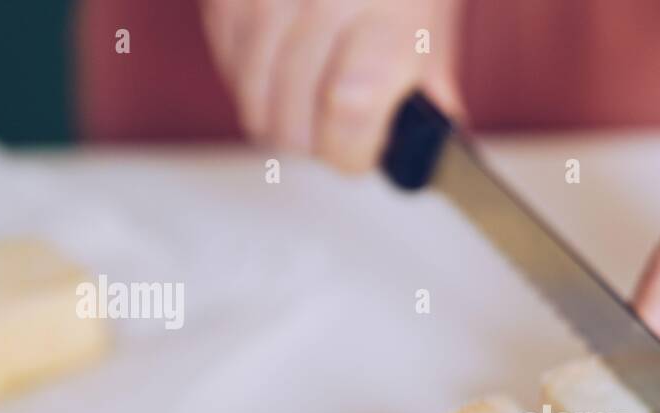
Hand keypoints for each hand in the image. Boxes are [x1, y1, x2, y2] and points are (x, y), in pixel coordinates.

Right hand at [200, 0, 462, 171]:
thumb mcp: (432, 13)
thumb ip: (431, 82)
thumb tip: (427, 146)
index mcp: (387, 10)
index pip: (350, 111)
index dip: (351, 150)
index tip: (361, 150)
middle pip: (292, 122)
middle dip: (317, 140)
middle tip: (338, 123)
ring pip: (253, 102)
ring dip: (281, 113)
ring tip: (311, 91)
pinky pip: (227, 65)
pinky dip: (253, 77)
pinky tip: (283, 59)